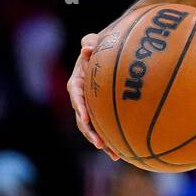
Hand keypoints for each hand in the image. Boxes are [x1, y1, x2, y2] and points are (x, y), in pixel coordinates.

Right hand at [67, 31, 119, 160]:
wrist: (110, 54)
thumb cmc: (102, 46)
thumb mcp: (96, 41)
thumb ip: (91, 42)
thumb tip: (86, 46)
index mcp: (77, 81)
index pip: (76, 95)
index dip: (80, 107)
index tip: (85, 117)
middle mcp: (80, 97)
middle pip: (82, 118)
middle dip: (90, 132)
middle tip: (100, 143)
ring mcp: (89, 107)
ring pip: (91, 128)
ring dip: (100, 141)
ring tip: (113, 153)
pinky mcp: (99, 113)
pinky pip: (102, 128)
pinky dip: (110, 140)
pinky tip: (120, 154)